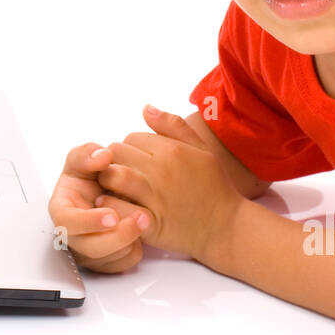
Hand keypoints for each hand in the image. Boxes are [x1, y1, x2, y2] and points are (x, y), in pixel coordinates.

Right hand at [48, 141, 151, 273]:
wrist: (103, 190)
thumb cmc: (88, 177)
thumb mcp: (82, 159)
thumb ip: (87, 153)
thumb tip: (102, 157)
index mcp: (63, 210)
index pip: (67, 223)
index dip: (89, 222)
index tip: (112, 214)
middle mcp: (73, 234)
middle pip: (90, 248)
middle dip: (118, 236)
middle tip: (142, 218)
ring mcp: (88, 250)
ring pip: (107, 260)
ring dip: (129, 242)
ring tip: (147, 219)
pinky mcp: (105, 260)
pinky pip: (121, 264)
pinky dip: (133, 251)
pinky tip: (140, 234)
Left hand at [93, 104, 243, 261]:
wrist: (227, 226)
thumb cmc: (213, 186)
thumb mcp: (201, 149)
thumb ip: (173, 125)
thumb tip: (145, 108)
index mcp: (173, 150)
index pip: (132, 137)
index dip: (129, 148)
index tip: (133, 161)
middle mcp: (162, 170)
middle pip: (118, 153)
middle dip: (113, 161)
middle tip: (117, 173)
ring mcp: (155, 196)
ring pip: (113, 176)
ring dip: (107, 181)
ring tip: (112, 187)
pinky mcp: (150, 223)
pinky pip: (118, 208)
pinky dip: (110, 205)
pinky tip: (114, 207)